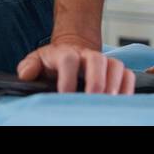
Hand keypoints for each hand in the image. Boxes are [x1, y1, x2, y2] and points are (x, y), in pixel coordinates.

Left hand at [16, 36, 136, 94]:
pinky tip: (121, 101)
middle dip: (96, 79)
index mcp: (65, 53)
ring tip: (109, 101)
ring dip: (114, 83)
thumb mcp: (37, 60)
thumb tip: (26, 74)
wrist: (71, 51)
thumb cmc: (53, 61)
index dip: (67, 77)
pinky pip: (127, 74)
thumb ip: (29, 66)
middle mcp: (86, 55)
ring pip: (115, 65)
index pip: (68, 60)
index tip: (65, 94)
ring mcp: (103, 61)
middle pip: (96, 59)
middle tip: (93, 98)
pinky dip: (127, 87)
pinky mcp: (115, 69)